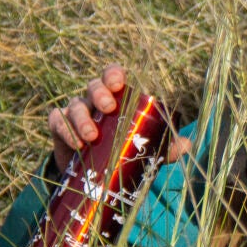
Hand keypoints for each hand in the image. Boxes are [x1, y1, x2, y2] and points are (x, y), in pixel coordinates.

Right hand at [47, 64, 190, 169]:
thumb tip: (188, 145)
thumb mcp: (148, 150)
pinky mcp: (60, 129)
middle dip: (100, 93)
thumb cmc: (124, 149)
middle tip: (109, 107)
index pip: (113, 74)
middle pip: (93, 86)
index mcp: (117, 97)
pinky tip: (76, 144)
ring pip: (75, 105)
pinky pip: (58, 122)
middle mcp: (94, 100)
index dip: (114, 73)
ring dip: (82, 119)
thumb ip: (167, 147)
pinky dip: (65, 130)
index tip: (120, 83)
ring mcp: (75, 113)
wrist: (94, 173)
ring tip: (91, 137)